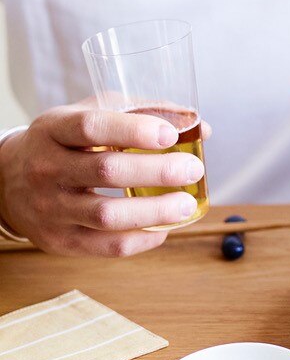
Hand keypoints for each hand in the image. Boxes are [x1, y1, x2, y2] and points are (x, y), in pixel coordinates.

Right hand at [0, 105, 206, 256]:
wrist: (7, 180)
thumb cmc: (63, 142)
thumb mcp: (88, 113)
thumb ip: (141, 112)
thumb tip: (201, 126)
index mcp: (54, 129)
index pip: (92, 127)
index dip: (134, 130)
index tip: (170, 135)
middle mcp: (46, 168)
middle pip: (106, 171)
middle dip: (157, 171)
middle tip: (192, 170)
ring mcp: (50, 208)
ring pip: (107, 215)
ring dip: (155, 212)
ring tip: (186, 205)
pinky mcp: (59, 241)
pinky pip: (106, 247)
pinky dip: (142, 240)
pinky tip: (164, 229)